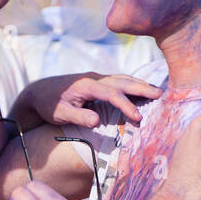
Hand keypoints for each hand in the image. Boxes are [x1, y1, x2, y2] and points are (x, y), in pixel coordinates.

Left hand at [23, 72, 164, 129]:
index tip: (138, 118)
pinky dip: (132, 85)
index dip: (126, 105)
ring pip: (123, 79)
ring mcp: (97, 78)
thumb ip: (78, 116)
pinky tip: (143, 90)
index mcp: (86, 85)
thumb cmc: (49, 104)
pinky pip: (119, 82)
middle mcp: (95, 78)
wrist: (39, 92)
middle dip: (142, 88)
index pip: (111, 94)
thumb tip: (97, 121)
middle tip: (161, 95)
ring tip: (158, 92)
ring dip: (140, 85)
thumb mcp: (60, 114)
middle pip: (122, 81)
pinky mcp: (98, 82)